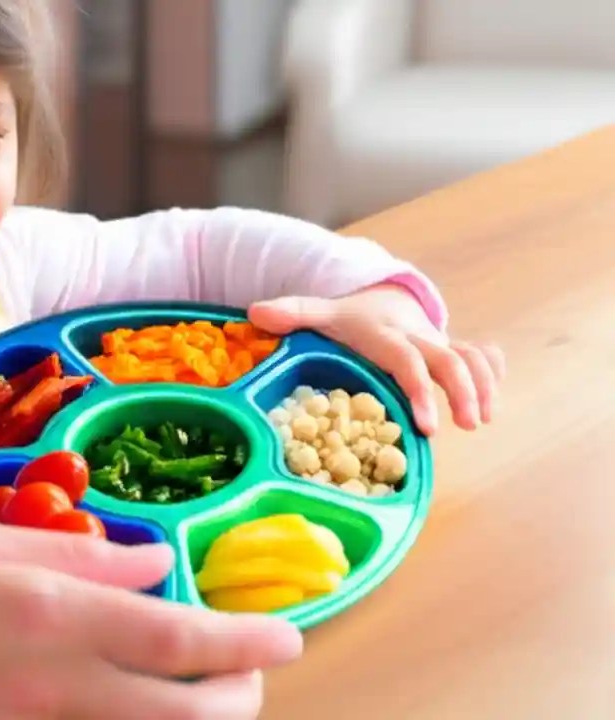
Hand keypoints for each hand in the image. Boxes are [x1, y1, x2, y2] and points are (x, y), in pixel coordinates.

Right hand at [0, 519, 302, 718]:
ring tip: (199, 687)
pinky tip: (123, 701)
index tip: (288, 636)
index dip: (246, 640)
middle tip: (250, 669)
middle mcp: (56, 689)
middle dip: (239, 695)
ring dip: (195, 718)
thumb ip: (67, 550)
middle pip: (188, 716)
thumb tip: (149, 562)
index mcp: (47, 616)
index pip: (179, 637)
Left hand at [249, 283, 505, 434]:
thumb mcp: (318, 312)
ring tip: (483, 420)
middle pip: (448, 360)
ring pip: (471, 357)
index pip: (406, 361)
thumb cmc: (345, 318)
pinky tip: (494, 395)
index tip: (426, 425)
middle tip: (468, 425)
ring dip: (483, 385)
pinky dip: (492, 371)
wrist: (376, 295)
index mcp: (384, 334)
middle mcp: (416, 337)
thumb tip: (255, 311)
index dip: (418, 391)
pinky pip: (481, 354)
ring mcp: (436, 343)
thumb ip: (291, 312)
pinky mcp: (451, 348)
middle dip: (462, 392)